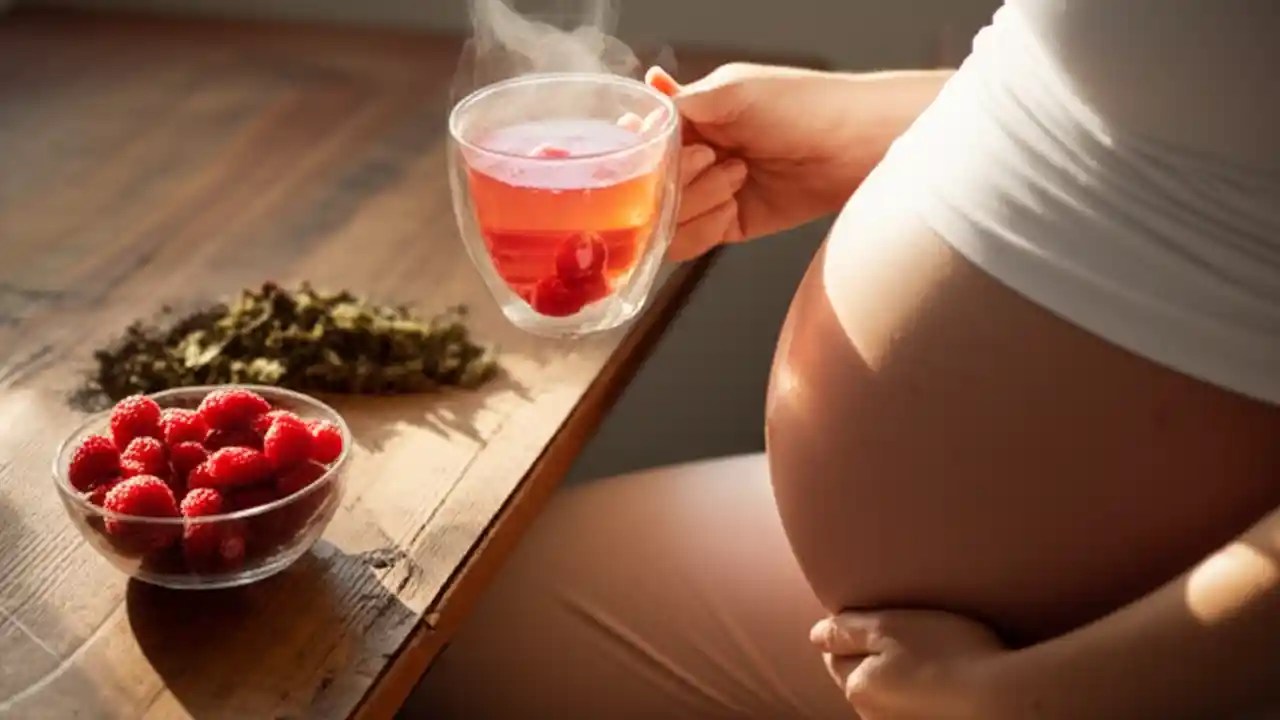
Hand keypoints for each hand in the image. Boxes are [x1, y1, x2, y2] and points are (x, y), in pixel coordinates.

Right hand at [645, 64, 871, 260]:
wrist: (854, 148)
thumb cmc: (803, 106)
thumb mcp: (730, 91)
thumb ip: (679, 106)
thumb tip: (637, 116)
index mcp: (692, 117)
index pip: (641, 144)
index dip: (642, 155)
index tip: (655, 154)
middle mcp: (696, 156)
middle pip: (649, 187)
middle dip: (677, 179)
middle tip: (714, 158)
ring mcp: (710, 193)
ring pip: (665, 219)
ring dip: (695, 203)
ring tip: (737, 177)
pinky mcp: (729, 225)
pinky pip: (692, 242)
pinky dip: (706, 228)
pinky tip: (734, 206)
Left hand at [810, 610, 1009, 719]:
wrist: (1003, 699)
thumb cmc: (947, 653)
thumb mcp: (889, 626)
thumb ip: (846, 630)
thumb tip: (816, 634)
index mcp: (856, 687)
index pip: (835, 655)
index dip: (852, 632)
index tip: (878, 618)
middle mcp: (871, 717)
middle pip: (860, 678)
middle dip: (872, 658)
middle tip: (907, 635)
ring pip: (888, 696)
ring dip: (899, 678)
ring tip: (929, 659)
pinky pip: (913, 707)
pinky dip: (921, 694)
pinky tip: (944, 681)